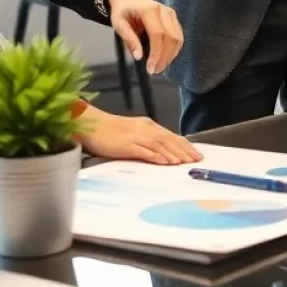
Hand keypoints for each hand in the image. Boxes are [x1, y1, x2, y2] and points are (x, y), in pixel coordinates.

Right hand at [74, 104, 199, 164]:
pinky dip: (156, 156)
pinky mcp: (126, 145)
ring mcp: (136, 136)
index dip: (185, 145)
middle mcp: (145, 129)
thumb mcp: (133, 132)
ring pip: (160, 145)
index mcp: (148, 125)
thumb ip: (147, 139)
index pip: (171, 136)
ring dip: (174, 154)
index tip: (196, 153)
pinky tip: (165, 161)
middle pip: (169, 140)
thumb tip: (163, 150)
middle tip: (196, 160)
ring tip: (185, 162)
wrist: (90, 124)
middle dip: (184, 151)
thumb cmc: (109, 130)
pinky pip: (144, 150)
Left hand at [106, 0, 183, 74]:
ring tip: (161, 66)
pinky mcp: (173, 17)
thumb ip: (129, 40)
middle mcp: (164, 11)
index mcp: (149, 11)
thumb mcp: (118, 24)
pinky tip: (166, 56)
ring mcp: (171, 13)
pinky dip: (174, 48)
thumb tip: (139, 57)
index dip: (156, 53)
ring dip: (172, 54)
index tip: (151, 68)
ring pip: (178, 37)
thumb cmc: (122, 9)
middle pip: (171, 37)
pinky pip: (179, 35)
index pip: (158, 35)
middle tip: (156, 70)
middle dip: (165, 57)